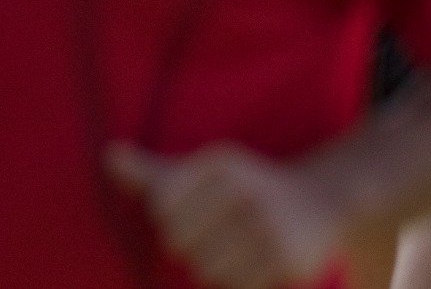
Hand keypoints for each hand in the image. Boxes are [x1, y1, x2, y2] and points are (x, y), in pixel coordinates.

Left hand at [107, 143, 341, 288]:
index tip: (204, 210)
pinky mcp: (286, 257)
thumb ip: (152, 173)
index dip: (176, 219)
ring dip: (219, 268)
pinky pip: (235, 287)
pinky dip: (243, 283)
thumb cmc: (246, 189)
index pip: (161, 207)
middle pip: (179, 243)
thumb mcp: (204, 174)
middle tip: (225, 233)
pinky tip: (261, 263)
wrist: (322, 200)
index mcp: (220, 162)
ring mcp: (267, 223)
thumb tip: (108, 155)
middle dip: (197, 246)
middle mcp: (244, 187)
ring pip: (205, 270)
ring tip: (244, 249)